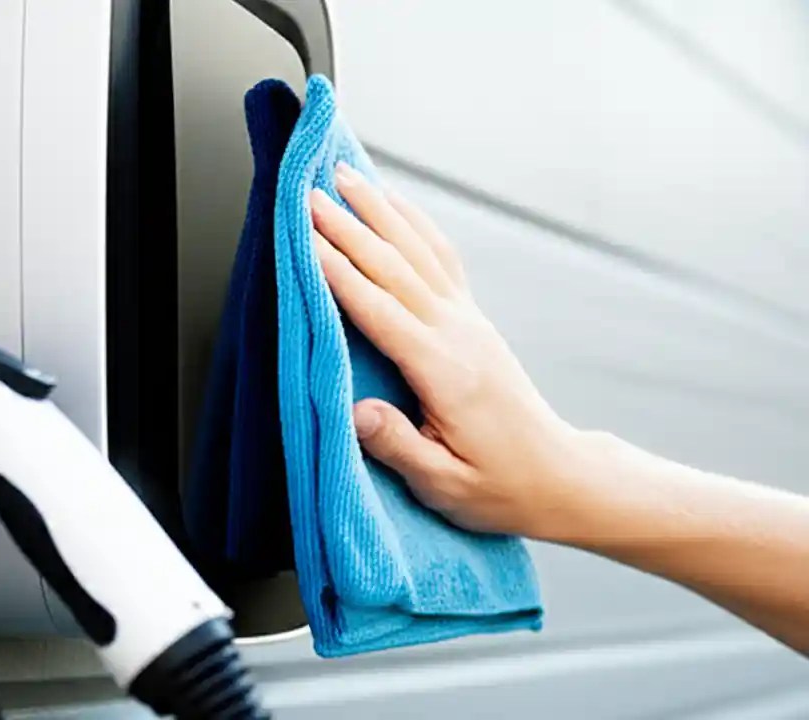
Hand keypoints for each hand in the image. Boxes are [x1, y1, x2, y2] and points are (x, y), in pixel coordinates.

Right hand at [311, 164, 590, 538]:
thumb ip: (399, 447)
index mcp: (445, 370)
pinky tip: (393, 205)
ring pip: (418, 250)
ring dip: (380, 210)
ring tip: (345, 175)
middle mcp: (458, 333)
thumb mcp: (446, 486)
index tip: (304, 237)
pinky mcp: (472, 319)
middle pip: (394, 266)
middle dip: (348, 226)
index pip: (380, 309)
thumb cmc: (499, 486)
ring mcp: (468, 320)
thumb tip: (356, 412)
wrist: (557, 476)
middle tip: (309, 193)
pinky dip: (414, 224)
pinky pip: (440, 257)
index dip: (338, 271)